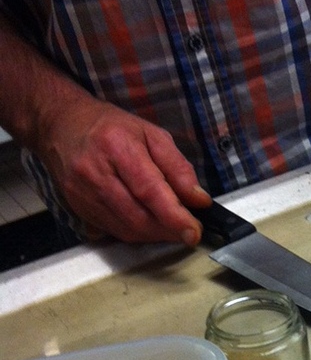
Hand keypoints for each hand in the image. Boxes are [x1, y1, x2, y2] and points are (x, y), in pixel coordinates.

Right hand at [32, 96, 211, 244]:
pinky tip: (149, 223)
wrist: (62, 125)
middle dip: (169, 229)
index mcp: (117, 147)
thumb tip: (198, 199)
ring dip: (155, 234)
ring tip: (172, 226)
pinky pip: (112, 230)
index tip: (193, 231)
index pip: (149, 190)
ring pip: (125, 229)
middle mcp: (95, 173)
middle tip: (188, 229)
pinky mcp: (76, 207)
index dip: (174, 216)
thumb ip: (178, 168)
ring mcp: (82, 193)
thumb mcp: (153, 135)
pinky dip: (136, 233)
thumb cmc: (112, 127)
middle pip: (137, 216)